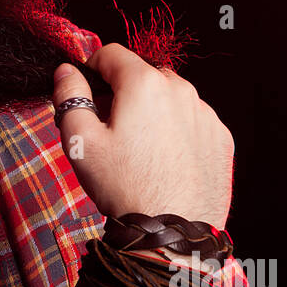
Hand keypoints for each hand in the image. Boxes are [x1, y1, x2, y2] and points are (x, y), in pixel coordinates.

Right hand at [52, 44, 233, 228]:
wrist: (173, 232)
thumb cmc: (124, 187)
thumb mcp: (80, 141)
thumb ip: (69, 96)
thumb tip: (66, 71)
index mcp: (144, 83)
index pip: (111, 53)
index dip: (91, 69)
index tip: (85, 92)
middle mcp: (181, 90)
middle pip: (143, 75)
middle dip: (123, 93)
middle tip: (110, 130)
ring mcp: (206, 114)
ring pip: (170, 98)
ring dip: (152, 112)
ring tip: (139, 151)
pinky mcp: (221, 138)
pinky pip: (193, 122)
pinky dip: (177, 132)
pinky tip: (164, 161)